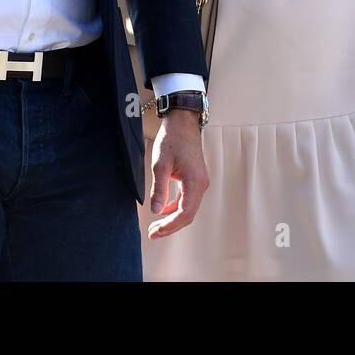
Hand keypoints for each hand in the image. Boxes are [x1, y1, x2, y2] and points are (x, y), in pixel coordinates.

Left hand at [147, 108, 208, 238]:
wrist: (182, 122)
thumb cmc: (172, 139)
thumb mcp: (160, 164)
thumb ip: (159, 189)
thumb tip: (156, 211)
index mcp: (195, 183)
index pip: (185, 213)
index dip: (170, 226)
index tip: (155, 231)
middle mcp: (201, 185)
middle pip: (188, 215)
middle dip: (170, 226)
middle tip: (153, 233)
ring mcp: (199, 182)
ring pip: (188, 208)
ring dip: (172, 218)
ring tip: (155, 225)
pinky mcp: (195, 179)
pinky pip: (186, 200)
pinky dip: (175, 207)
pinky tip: (162, 210)